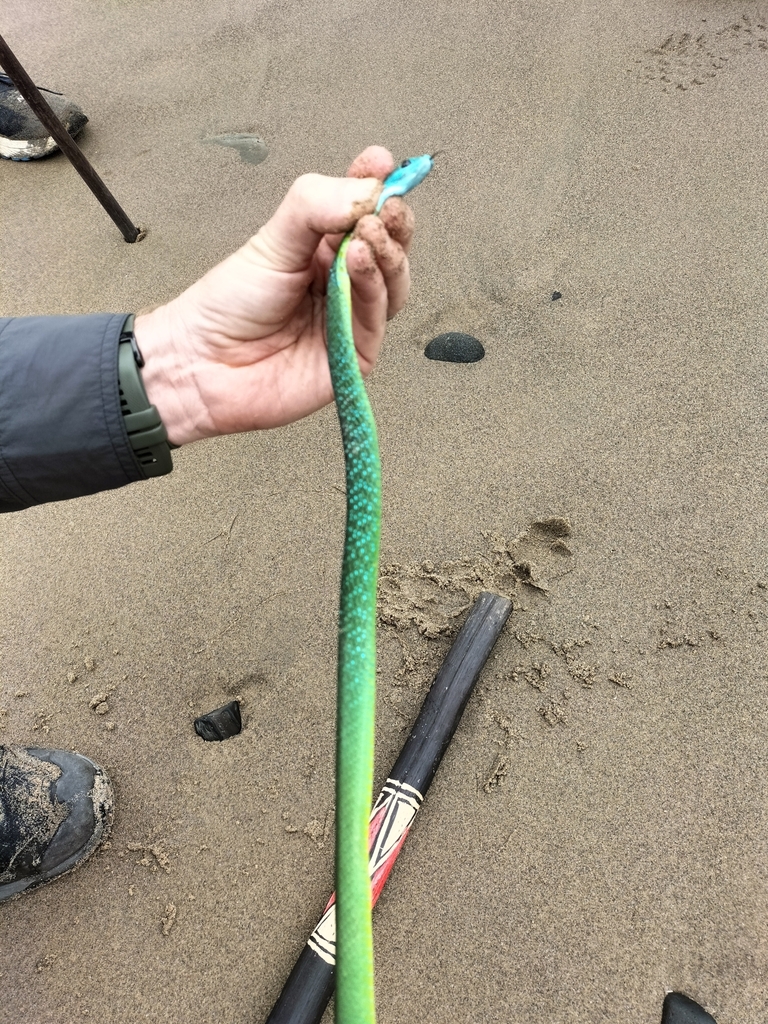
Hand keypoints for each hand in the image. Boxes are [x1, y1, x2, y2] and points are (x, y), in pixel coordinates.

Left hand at [134, 146, 415, 445]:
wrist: (204, 364)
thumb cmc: (228, 306)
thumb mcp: (271, 239)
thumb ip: (315, 204)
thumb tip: (368, 186)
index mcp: (324, 249)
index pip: (365, 210)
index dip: (378, 185)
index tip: (382, 164)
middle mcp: (344, 281)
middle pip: (391, 246)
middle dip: (393, 221)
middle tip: (381, 207)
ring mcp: (352, 318)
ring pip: (394, 281)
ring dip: (386, 253)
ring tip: (366, 236)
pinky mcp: (357, 354)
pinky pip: (378, 316)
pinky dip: (373, 286)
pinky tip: (358, 262)